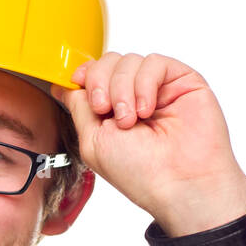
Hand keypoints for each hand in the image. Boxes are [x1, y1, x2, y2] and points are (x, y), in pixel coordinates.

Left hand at [50, 52, 245, 236]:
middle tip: (105, 110)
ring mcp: (158, 89)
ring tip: (131, 119)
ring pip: (129, 61)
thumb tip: (63, 84)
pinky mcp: (182, 82)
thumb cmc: (138, 173)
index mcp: (111, 112)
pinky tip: (147, 109)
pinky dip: (144, 83)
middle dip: (100, 82)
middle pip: (108, 62)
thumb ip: (78, 107)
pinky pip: (154, 62)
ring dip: (122, 89)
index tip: (79, 84)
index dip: (84, 74)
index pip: (92, 75)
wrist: (179, 184)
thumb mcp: (92, 140)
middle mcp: (134, 98)